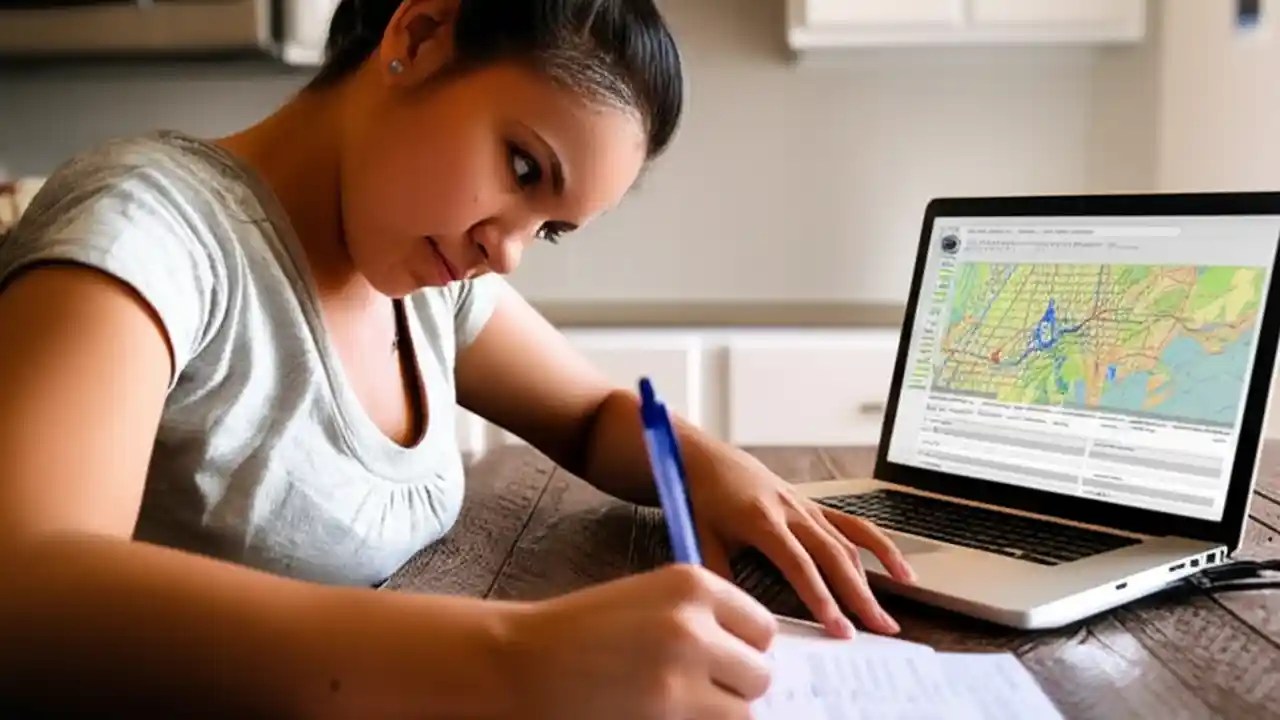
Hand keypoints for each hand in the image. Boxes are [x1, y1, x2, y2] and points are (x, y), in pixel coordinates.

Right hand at [505, 564, 776, 719]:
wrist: (523, 661)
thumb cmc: (583, 631)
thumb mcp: (650, 600)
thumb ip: (703, 620)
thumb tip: (753, 661)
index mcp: (694, 585)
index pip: (763, 628)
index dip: (744, 650)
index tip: (723, 661)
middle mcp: (695, 626)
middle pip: (760, 674)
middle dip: (735, 687)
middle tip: (697, 689)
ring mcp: (681, 677)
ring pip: (744, 713)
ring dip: (719, 714)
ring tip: (679, 705)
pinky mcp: (669, 717)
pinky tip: (664, 716)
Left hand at [685, 445, 917, 638]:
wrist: (706, 458)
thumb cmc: (701, 498)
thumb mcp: (701, 537)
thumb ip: (718, 576)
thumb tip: (733, 616)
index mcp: (763, 520)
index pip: (800, 565)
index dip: (821, 598)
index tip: (838, 628)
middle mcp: (792, 511)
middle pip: (834, 557)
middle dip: (858, 597)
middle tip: (877, 630)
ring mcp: (807, 507)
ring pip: (849, 544)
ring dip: (871, 581)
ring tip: (887, 616)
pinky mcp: (814, 506)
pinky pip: (854, 526)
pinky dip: (880, 547)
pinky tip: (902, 571)